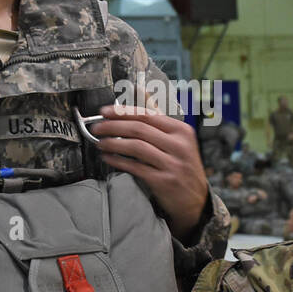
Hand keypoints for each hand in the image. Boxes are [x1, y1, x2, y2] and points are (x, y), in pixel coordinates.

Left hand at [94, 103, 208, 237]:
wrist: (195, 200)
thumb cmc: (182, 166)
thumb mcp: (177, 140)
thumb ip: (157, 117)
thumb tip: (140, 90)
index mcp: (182, 131)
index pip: (147, 115)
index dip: (123, 112)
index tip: (105, 112)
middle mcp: (179, 146)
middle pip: (139, 129)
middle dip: (113, 127)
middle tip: (97, 127)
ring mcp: (173, 164)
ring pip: (136, 147)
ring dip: (113, 144)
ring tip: (100, 143)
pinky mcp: (164, 181)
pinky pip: (135, 167)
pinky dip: (118, 161)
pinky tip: (108, 158)